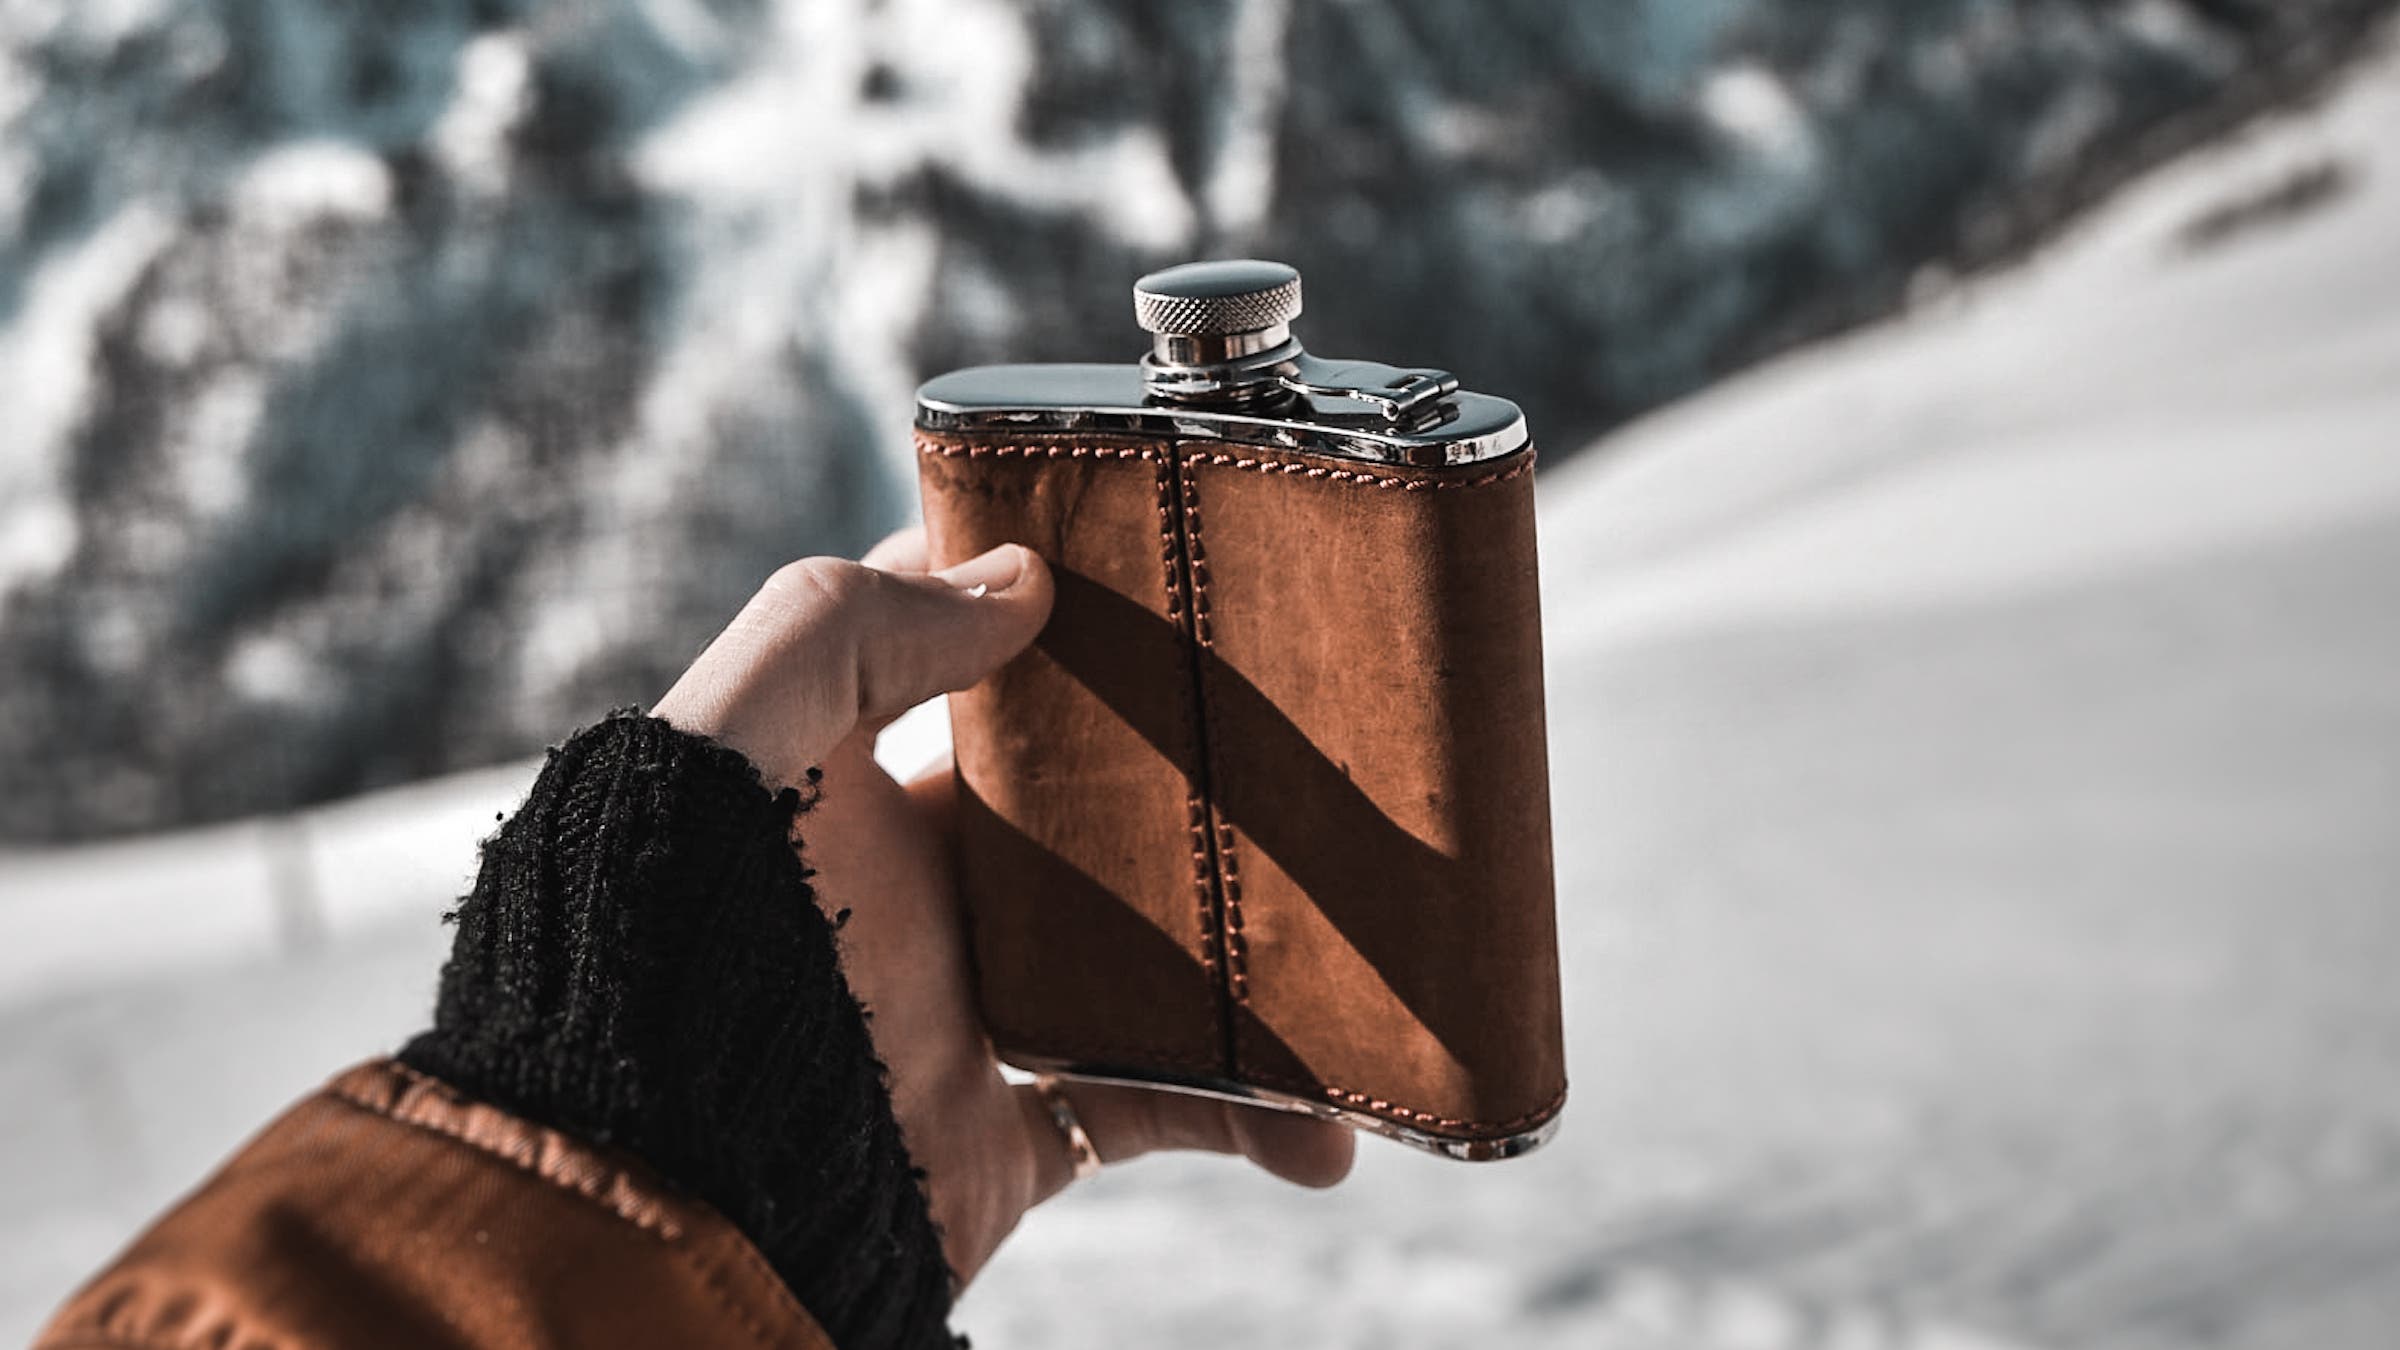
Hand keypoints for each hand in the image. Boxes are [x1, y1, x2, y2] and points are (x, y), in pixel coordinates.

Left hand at [652, 528, 1354, 1285]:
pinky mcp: (1000, 1132)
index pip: (960, 663)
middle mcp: (918, 890)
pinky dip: (1246, 1120)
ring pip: (1143, 955)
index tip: (1171, 566)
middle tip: (1312, 741)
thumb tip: (1017, 579)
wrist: (670, 1189)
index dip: (1051, 604)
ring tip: (1360, 938)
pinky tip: (1326, 1133)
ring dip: (1251, 955)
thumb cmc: (676, 935)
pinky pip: (1151, 1111)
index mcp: (854, 783)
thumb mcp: (735, 736)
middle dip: (1192, 778)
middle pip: (1084, 806)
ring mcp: (966, 1010)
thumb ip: (843, 625)